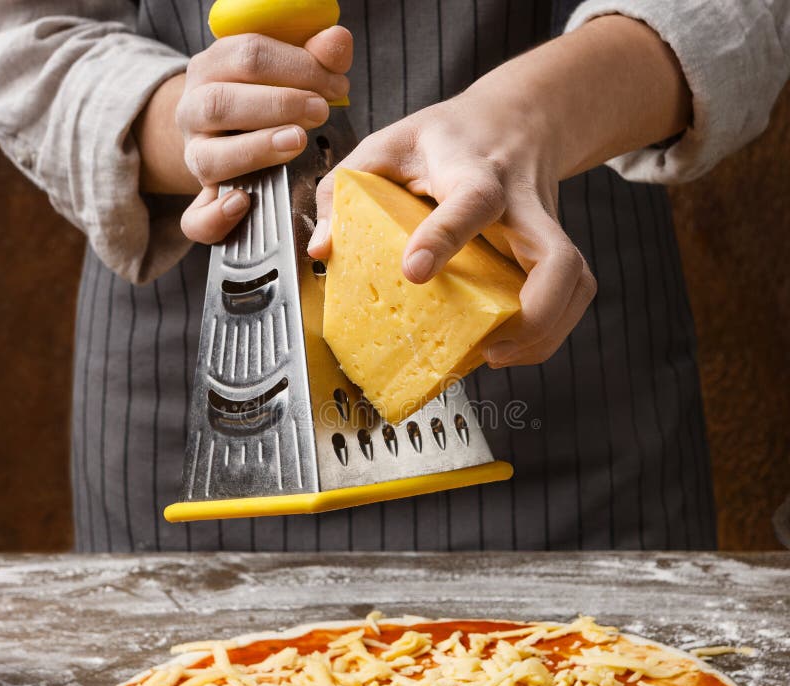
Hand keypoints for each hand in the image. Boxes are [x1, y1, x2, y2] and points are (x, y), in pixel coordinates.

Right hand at [175, 26, 351, 243]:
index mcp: (213, 68)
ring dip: (257, 149)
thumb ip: (314, 57)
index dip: (298, 67)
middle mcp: (194, 110)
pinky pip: (196, 217)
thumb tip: (338, 41)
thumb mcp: (286, 72)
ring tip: (297, 141)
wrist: (224, 136)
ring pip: (209, 157)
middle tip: (320, 111)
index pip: (248, 55)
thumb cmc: (264, 101)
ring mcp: (195, 156)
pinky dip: (218, 215)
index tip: (337, 86)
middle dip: (278, 104)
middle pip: (221, 102)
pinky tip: (245, 203)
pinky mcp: (203, 198)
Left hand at [310, 14, 689, 367]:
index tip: (414, 270)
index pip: (471, 202)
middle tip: (490, 347)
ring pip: (575, 282)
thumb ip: (345, 190)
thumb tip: (323, 249)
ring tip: (497, 353)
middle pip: (556, 258)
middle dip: (535, 313)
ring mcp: (544, 226)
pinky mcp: (554, 248)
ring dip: (546, 332)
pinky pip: (572, 293)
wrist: (513, 120)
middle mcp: (520, 202)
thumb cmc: (444, 139)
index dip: (444, 237)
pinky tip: (510, 342)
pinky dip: (550, 329)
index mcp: (472, 171)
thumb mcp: (386, 146)